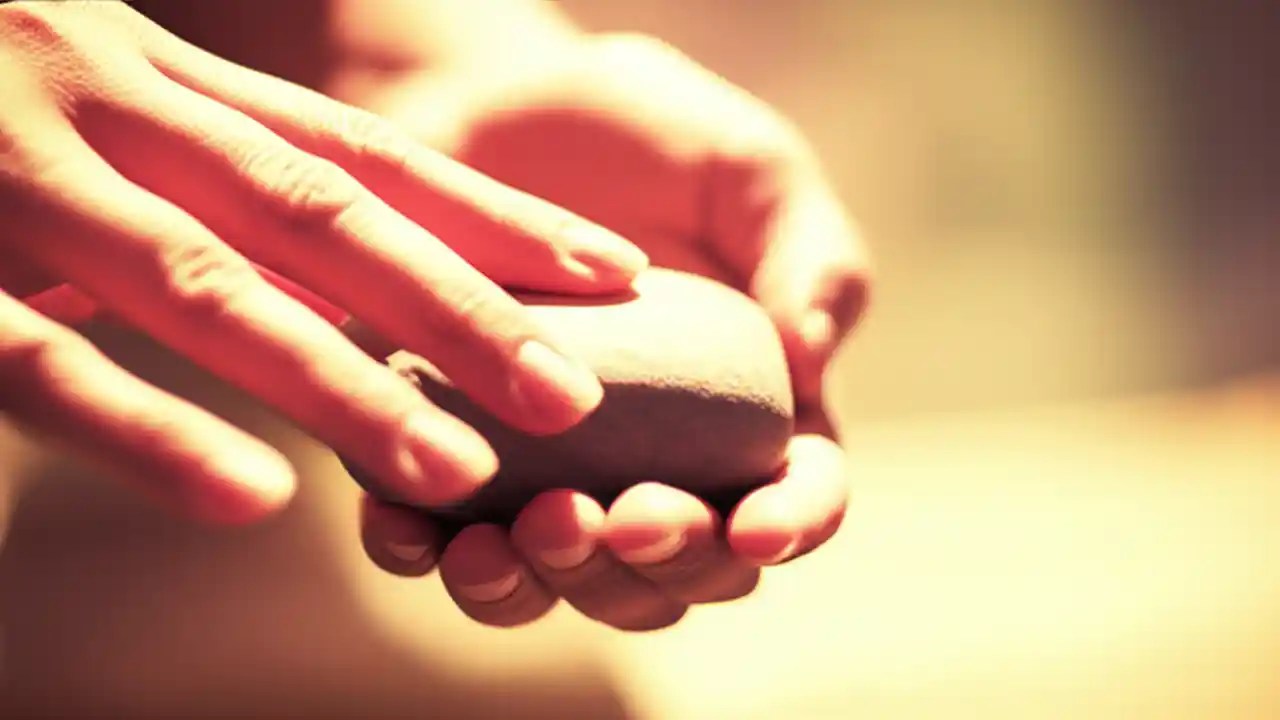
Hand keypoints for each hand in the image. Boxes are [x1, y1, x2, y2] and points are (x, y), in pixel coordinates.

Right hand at [0, 3, 646, 522]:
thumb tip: (347, 260)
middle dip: (463, 306)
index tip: (613, 279)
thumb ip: (210, 154)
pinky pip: (35, 362)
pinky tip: (255, 499)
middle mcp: (112, 111)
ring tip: (460, 465)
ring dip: (343, 383)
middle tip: (581, 397)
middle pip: (328, 218)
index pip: (369, 154)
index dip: (499, 217)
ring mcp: (13, 181)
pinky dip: (150, 430)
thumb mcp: (97, 83)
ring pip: (209, 287)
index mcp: (164, 76)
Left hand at [358, 34, 870, 628]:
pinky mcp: (458, 456)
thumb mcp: (745, 165)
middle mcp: (665, 455)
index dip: (792, 524)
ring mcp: (560, 467)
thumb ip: (807, 252)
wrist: (492, 100)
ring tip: (504, 540)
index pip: (803, 490)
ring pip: (570, 578)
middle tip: (614, 518)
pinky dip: (426, 550)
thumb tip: (813, 359)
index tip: (756, 527)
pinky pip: (446, 536)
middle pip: (686, 567)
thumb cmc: (644, 130)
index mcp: (757, 399)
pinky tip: (404, 524)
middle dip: (658, 566)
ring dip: (547, 583)